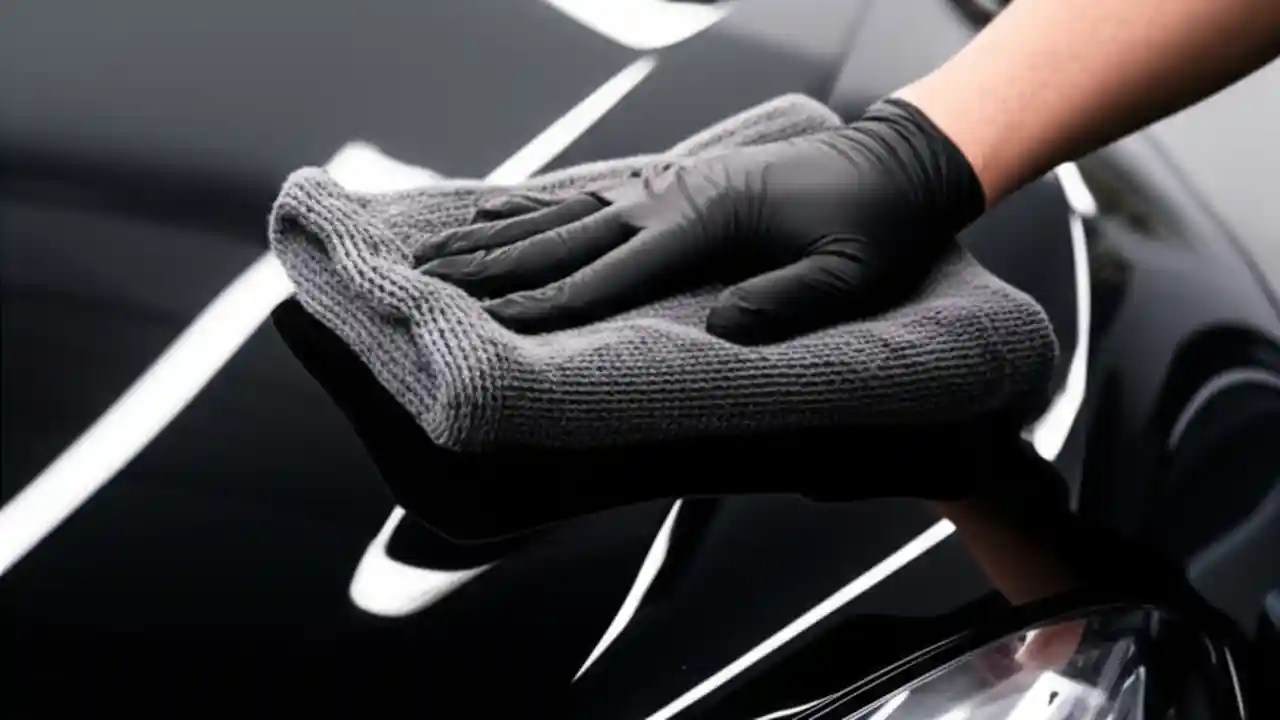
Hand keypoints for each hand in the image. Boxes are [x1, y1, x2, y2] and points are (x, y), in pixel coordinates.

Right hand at [416, 98, 984, 343]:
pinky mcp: (672, 183)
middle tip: (427, 282)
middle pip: (565, 238)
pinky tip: (498, 213)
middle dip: (493, 267)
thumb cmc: (876, 226)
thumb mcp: (849, 275)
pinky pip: (589, 194)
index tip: (487, 323)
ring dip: (499, 237)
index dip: (547, 304)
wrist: (896, 164)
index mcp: (705, 220)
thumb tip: (715, 331)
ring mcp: (666, 184)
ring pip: (565, 212)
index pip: (609, 273)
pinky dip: (536, 206)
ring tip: (440, 251)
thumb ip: (784, 302)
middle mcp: (670, 196)